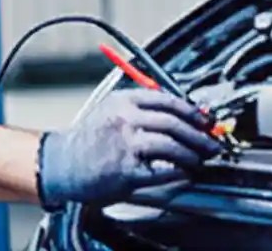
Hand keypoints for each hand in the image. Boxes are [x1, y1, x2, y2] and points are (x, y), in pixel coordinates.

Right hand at [36, 89, 221, 210]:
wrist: (60, 163)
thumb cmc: (88, 139)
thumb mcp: (112, 110)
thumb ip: (142, 108)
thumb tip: (182, 113)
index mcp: (124, 101)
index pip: (168, 100)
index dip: (192, 111)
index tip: (205, 119)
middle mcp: (125, 119)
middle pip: (173, 121)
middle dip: (198, 133)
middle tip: (211, 141)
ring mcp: (125, 144)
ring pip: (171, 144)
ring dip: (191, 152)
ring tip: (199, 158)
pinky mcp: (125, 170)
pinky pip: (161, 169)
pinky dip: (178, 171)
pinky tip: (184, 172)